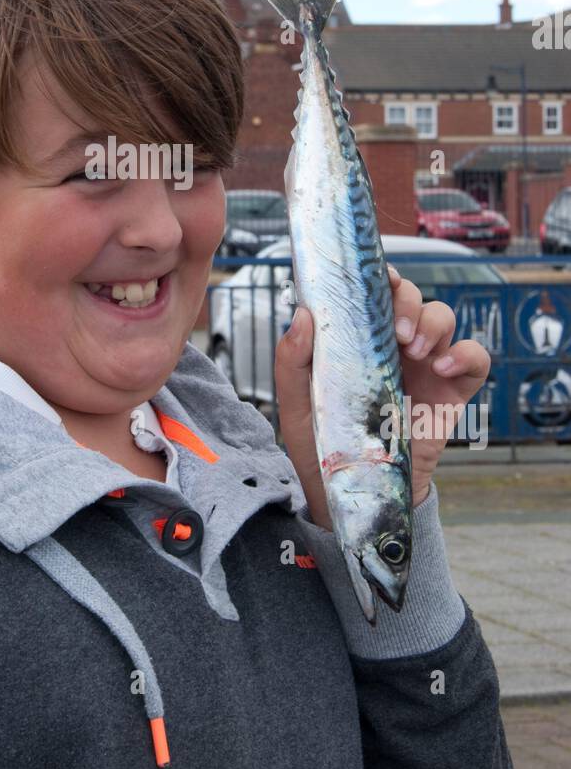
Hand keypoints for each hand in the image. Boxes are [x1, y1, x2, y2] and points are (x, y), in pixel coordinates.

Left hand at [274, 265, 491, 530]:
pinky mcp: (452, 391)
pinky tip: (443, 369)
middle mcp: (394, 344)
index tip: (377, 279)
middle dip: (408, 300)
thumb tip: (301, 314)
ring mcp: (426, 365)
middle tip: (396, 331)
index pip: (374, 291)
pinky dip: (466, 354)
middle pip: (412, 295)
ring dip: (433, 323)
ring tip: (414, 352)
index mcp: (359, 338)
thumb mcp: (296, 405)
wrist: (356, 493)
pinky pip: (475, 357)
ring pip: (444, 316)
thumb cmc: (323, 445)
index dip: (379, 275)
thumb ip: (292, 362)